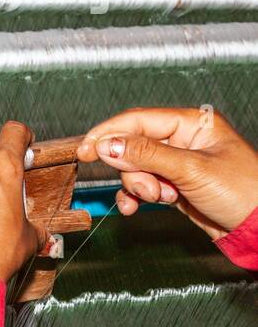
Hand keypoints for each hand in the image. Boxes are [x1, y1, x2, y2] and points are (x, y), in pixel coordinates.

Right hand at [77, 107, 257, 238]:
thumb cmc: (245, 192)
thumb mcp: (192, 170)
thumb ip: (146, 155)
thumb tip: (107, 144)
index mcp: (192, 123)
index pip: (137, 120)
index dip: (108, 134)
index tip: (85, 150)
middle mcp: (182, 140)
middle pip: (132, 146)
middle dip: (133, 170)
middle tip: (147, 188)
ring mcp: (176, 164)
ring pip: (135, 169)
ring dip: (139, 186)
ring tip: (159, 198)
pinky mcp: (173, 185)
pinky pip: (142, 186)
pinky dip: (136, 196)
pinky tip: (136, 207)